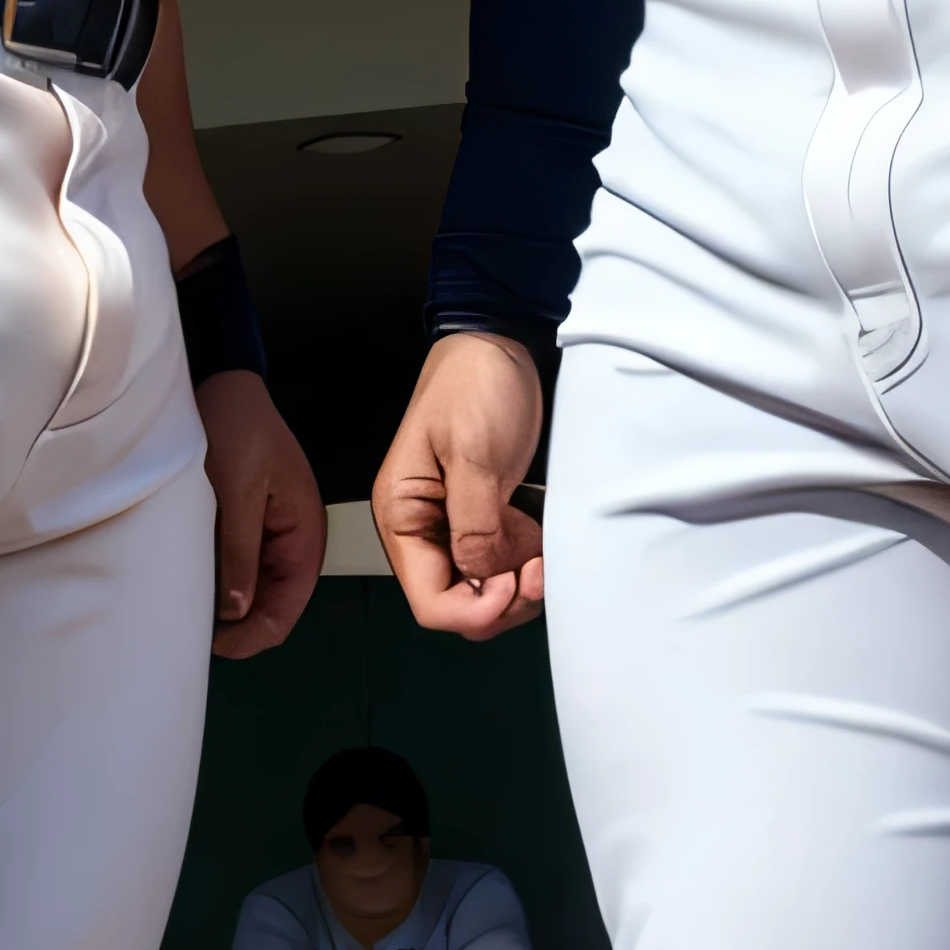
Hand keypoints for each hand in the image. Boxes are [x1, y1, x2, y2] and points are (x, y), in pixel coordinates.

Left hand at [197, 370, 321, 659]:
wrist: (225, 387)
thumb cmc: (238, 430)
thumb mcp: (239, 490)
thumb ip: (241, 551)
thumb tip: (237, 612)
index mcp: (303, 533)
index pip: (289, 606)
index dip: (255, 634)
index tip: (212, 642)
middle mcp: (291, 542)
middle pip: (272, 607)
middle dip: (239, 627)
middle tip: (193, 631)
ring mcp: (269, 537)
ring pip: (252, 594)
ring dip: (227, 608)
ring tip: (189, 613)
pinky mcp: (247, 528)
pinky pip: (237, 570)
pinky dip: (218, 584)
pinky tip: (193, 586)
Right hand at [373, 333, 544, 639]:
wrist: (498, 339)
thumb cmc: (474, 384)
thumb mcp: (473, 453)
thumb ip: (476, 525)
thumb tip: (486, 581)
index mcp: (404, 518)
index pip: (430, 602)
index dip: (475, 610)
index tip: (515, 580)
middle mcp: (426, 531)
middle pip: (460, 605)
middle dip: (504, 600)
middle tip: (540, 566)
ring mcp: (457, 525)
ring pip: (487, 590)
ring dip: (521, 584)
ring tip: (545, 551)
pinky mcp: (488, 516)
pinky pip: (505, 562)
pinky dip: (528, 564)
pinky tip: (544, 542)